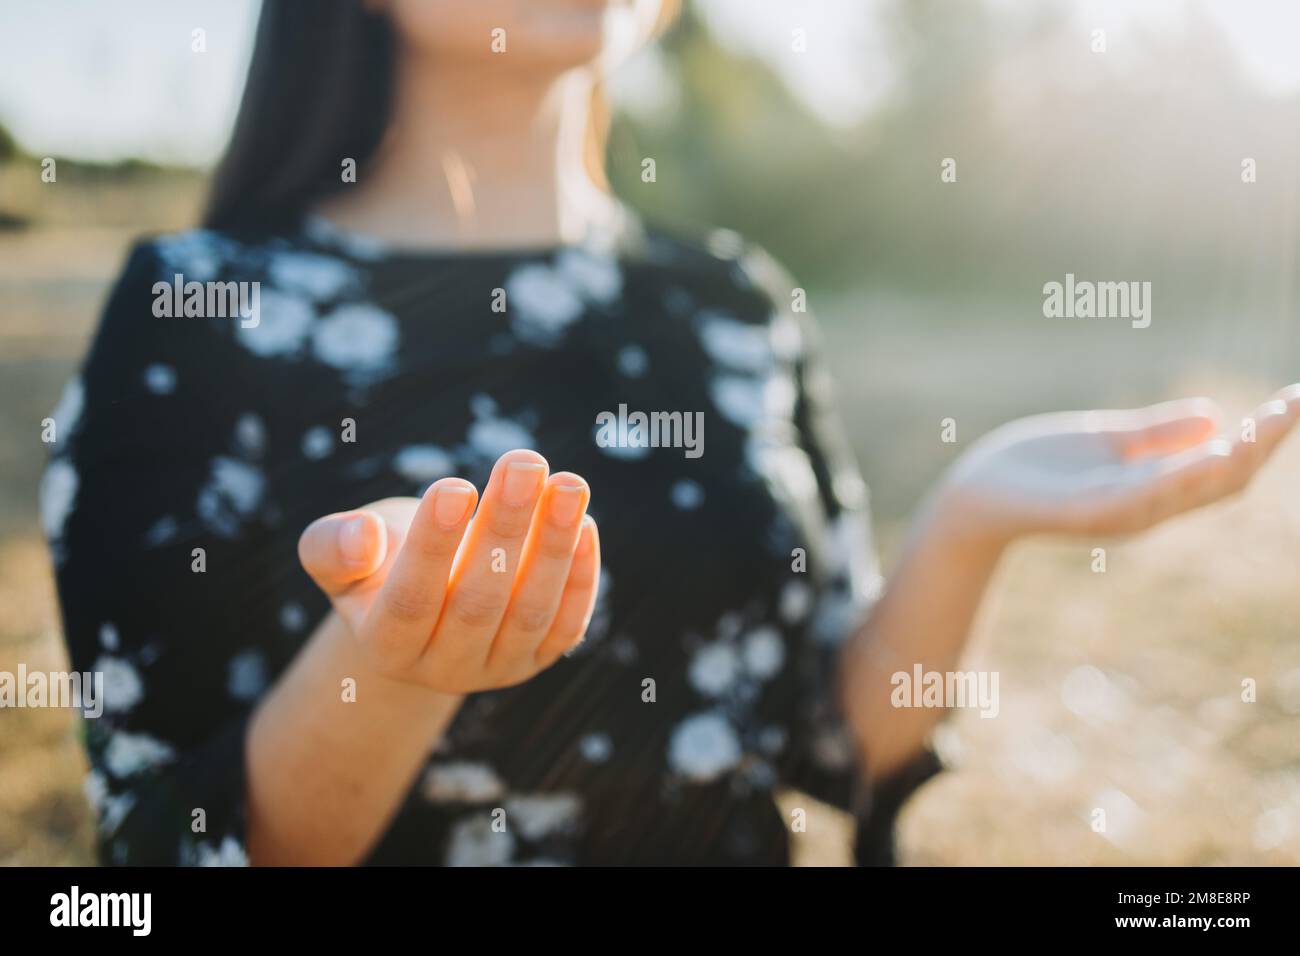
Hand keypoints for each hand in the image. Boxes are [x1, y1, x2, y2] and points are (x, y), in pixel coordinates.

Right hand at [295, 449, 600, 692]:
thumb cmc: (376, 563)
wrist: (422, 602)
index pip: (411, 600)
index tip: (454, 485)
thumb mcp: (337, 554)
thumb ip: (333, 546)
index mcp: (386, 647)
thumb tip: (363, 535)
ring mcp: (498, 667)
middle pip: (478, 603)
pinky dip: (579, 575)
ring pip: (530, 612)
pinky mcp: (541, 657)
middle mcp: (444, 668)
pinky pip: (566, 622)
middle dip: (504, 528)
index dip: (433, 546)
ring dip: (553, 545)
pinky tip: (584, 521)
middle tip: (523, 462)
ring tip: (567, 483)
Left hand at [937, 385, 1299, 545]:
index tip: (1297, 397)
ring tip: (1266, 424)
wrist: (975, 494)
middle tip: (1293, 404)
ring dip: (1232, 458)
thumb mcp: (1106, 441)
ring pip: (1190, 490)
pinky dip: (1178, 476)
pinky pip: (1140, 496)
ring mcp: (1117, 512)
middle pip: (1223, 480)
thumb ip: (1156, 434)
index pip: (1226, 465)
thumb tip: (1216, 415)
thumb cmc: (1035, 468)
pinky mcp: (1083, 511)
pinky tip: (1206, 451)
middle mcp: (1147, 506)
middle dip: (1264, 444)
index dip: (1266, 436)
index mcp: (1155, 487)